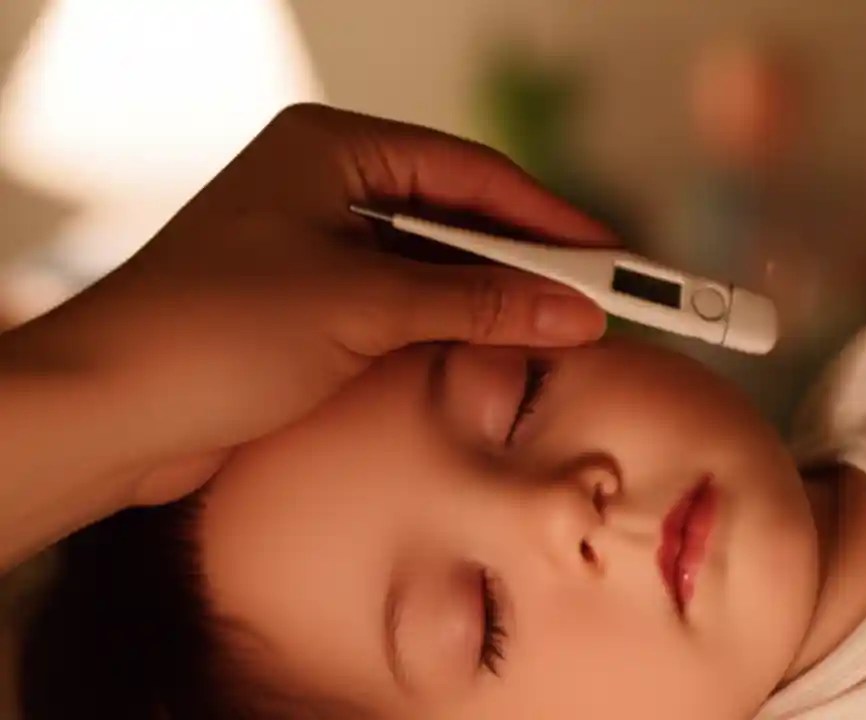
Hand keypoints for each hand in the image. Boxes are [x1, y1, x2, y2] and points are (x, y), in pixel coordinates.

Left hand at [8, 104, 615, 505]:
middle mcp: (328, 187)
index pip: (469, 172)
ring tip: (562, 328)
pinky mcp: (315, 305)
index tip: (608, 256)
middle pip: (459, 216)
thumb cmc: (210, 333)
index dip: (548, 217)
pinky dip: (454, 325)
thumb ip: (475, 302)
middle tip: (599, 299)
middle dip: (528, 262)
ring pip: (437, 265)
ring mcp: (321, 247)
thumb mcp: (362, 305)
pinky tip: (497, 346)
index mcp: (331, 148)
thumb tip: (574, 311)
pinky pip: (407, 304)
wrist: (109, 414)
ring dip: (494, 298)